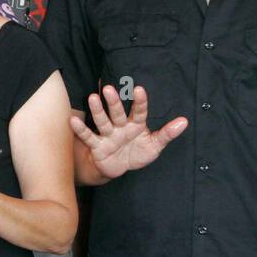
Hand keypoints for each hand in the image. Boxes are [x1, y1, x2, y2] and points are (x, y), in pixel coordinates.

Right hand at [70, 84, 187, 179]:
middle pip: (117, 113)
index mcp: (136, 125)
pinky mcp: (97, 146)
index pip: (139, 112)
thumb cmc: (137, 153)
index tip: (139, 89)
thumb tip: (184, 121)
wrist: (119, 168)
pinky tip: (73, 121)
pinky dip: (81, 130)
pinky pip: (88, 137)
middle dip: (113, 101)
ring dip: (97, 110)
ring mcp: (108, 135)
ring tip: (92, 97)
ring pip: (102, 122)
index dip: (140, 102)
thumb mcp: (154, 145)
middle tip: (110, 88)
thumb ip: (167, 133)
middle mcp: (120, 127)